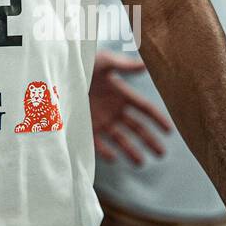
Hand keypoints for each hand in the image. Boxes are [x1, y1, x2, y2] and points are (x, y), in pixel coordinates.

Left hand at [89, 50, 172, 164]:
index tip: (170, 131)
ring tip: (141, 162)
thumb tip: (146, 65)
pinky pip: (97, 144)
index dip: (158, 119)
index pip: (145, 109)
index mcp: (120, 93)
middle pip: (137, 128)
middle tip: (162, 153)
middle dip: (150, 140)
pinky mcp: (84, 127)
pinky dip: (105, 152)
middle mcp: (113, 109)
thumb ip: (123, 65)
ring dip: (131, 150)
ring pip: (120, 139)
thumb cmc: (81, 63)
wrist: (56, 73)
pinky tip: (113, 157)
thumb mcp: (102, 62)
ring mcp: (100, 120)